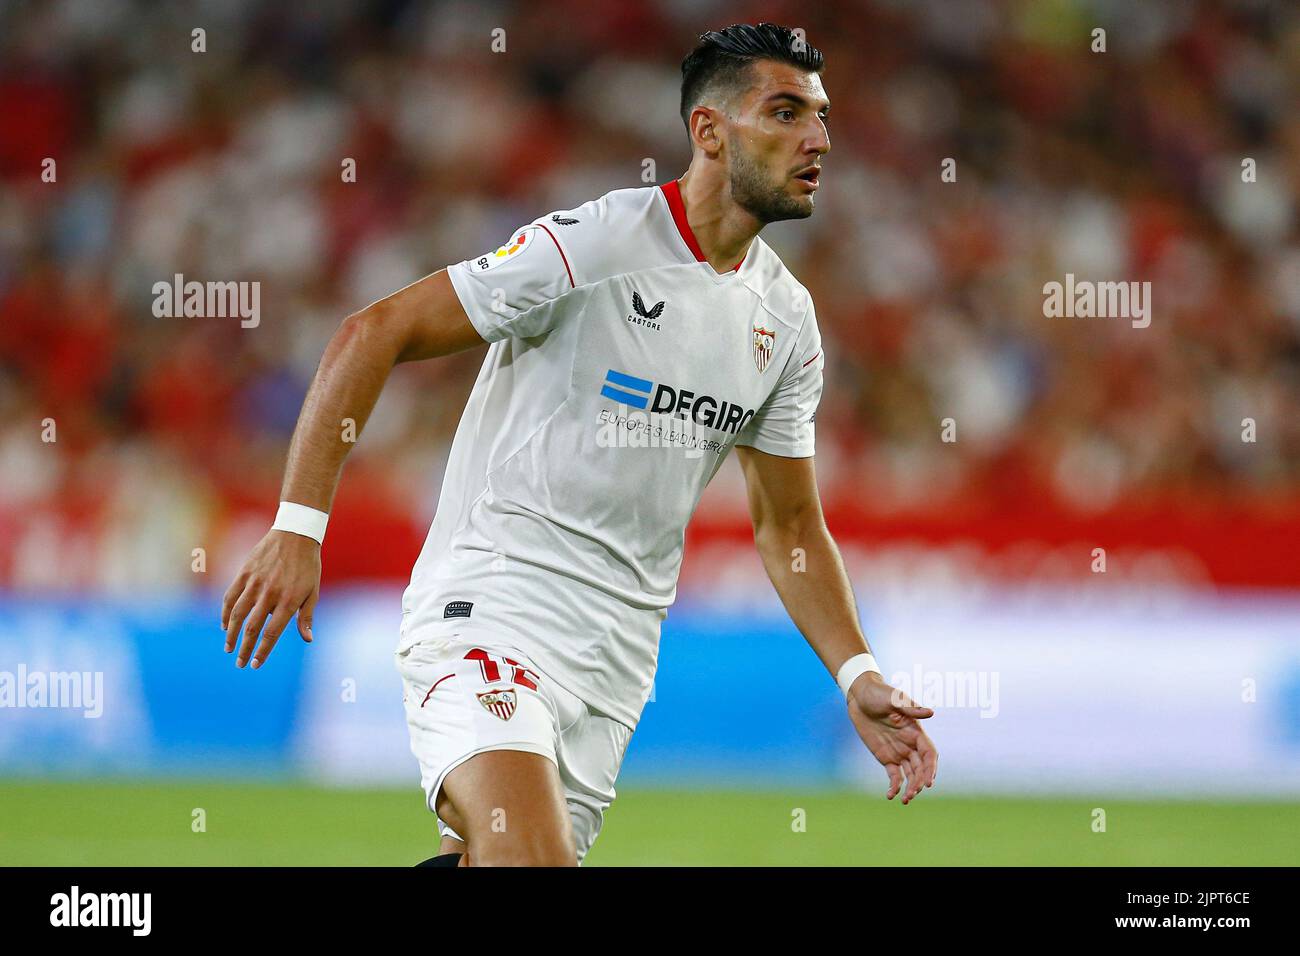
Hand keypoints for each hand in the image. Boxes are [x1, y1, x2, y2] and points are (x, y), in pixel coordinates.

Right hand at [221, 530, 320, 668]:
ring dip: (231, 635)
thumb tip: (307, 639)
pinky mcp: (244, 573)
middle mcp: (270, 593)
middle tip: (240, 663)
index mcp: (288, 600)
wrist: (296, 534)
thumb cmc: (307, 566)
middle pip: (252, 628)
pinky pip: (230, 597)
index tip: (256, 664)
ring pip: (237, 615)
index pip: (272, 633)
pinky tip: (225, 626)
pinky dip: (225, 613)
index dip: (263, 651)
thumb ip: (306, 616)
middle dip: (244, 649)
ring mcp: (255, 582)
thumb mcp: (313, 591)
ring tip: (229, 648)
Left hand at [846, 672, 937, 804]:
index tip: (927, 783)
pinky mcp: (886, 757)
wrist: (859, 696)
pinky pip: (894, 775)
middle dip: (919, 782)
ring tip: (905, 800)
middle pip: (921, 768)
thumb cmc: (880, 693)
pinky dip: (895, 786)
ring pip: (910, 774)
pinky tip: (891, 795)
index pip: (929, 754)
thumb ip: (911, 708)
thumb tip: (930, 713)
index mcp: (916, 732)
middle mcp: (910, 744)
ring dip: (910, 788)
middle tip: (912, 794)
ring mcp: (899, 752)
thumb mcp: (894, 699)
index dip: (930, 769)